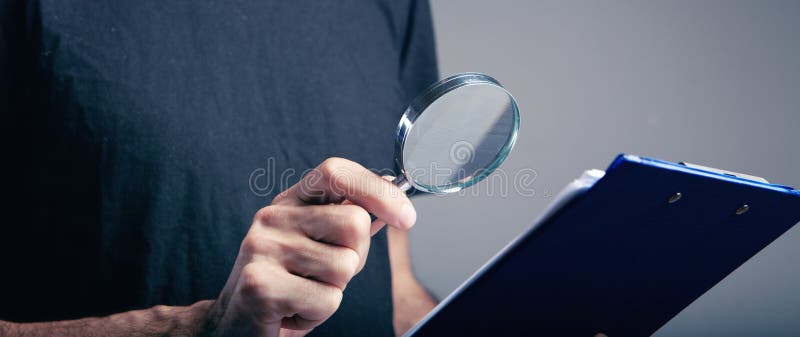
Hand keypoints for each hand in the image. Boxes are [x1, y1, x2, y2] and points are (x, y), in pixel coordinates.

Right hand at [205, 158, 416, 336]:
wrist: (235, 327)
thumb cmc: (286, 286)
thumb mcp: (315, 247)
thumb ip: (345, 223)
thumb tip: (392, 203)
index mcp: (288, 204)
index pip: (335, 172)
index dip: (378, 190)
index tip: (406, 217)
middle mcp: (272, 218)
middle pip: (354, 223)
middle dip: (355, 257)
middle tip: (325, 276)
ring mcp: (263, 249)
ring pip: (344, 266)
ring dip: (334, 292)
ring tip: (304, 294)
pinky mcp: (261, 286)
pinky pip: (328, 300)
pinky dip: (318, 316)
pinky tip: (293, 312)